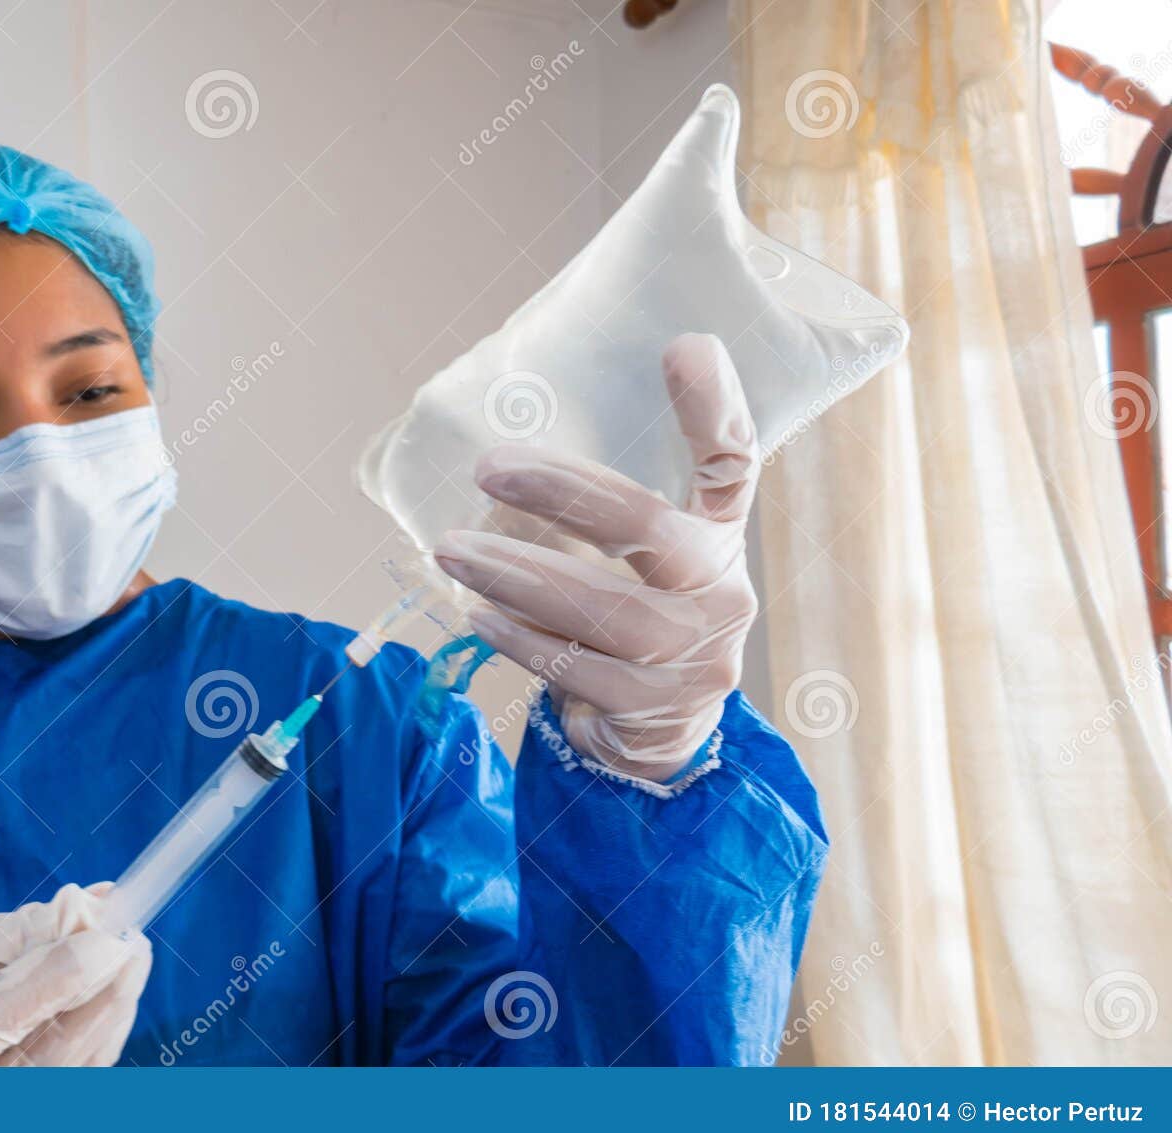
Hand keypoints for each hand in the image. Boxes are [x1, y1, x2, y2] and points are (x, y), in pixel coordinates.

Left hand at [433, 333, 758, 782]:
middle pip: (650, 526)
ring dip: (519, 575)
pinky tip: (479, 616)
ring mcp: (696, 656)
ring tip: (453, 551)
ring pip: (608, 610)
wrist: (658, 734)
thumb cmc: (634, 619)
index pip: (733, 460)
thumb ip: (600, 511)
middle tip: (488, 466)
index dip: (714, 405)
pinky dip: (522, 640)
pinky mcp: (656, 711)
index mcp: (720, 536)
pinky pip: (580, 670)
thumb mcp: (640, 558)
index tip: (682, 344)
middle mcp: (723, 590)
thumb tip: (497, 459)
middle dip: (563, 492)